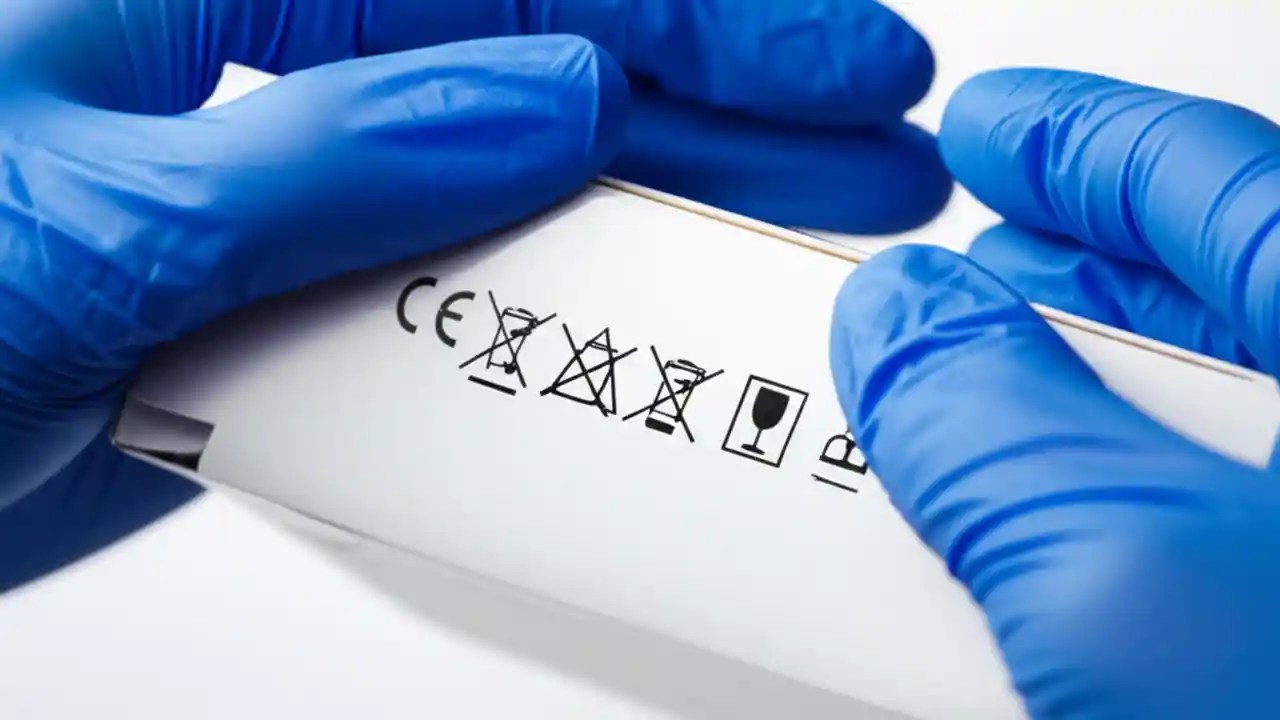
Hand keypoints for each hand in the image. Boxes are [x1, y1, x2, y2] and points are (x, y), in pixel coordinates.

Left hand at [0, 1, 946, 589]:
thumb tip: (549, 101)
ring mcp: (300, 193)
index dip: (694, 11)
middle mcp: (266, 74)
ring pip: (526, 175)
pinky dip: (563, 308)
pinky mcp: (304, 302)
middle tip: (875, 146)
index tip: (842, 61)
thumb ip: (337, 154)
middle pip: (547, 54)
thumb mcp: (94, 220)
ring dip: (670, 200)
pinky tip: (657, 314)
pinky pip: (466, 287)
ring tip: (811, 227)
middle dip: (725, 97)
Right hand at [831, 69, 1279, 716]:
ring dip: (1043, 413)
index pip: (1228, 186)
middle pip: (1206, 303)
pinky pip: (1155, 549)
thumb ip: (991, 422)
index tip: (989, 128)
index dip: (1086, 140)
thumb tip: (901, 324)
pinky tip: (999, 550)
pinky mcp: (1255, 644)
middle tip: (939, 275)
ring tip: (935, 411)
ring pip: (1176, 434)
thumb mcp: (1132, 588)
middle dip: (1052, 276)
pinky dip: (1065, 529)